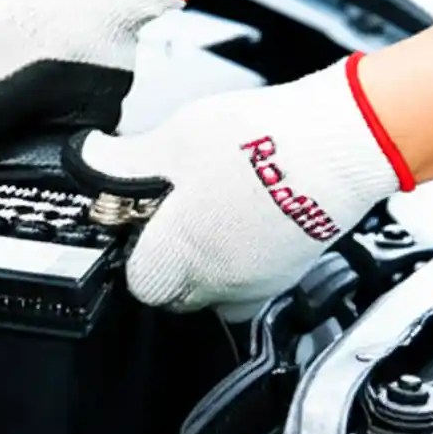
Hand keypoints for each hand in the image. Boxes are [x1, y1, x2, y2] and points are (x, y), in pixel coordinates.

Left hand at [76, 55, 410, 310]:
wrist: (343, 141)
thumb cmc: (266, 139)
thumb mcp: (177, 138)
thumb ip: (125, 160)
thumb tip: (89, 160)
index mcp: (183, 252)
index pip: (139, 284)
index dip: (134, 252)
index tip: (139, 221)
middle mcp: (221, 279)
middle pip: (176, 295)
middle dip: (167, 262)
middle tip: (173, 216)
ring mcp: (261, 281)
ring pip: (216, 293)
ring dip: (205, 264)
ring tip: (211, 213)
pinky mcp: (293, 272)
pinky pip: (253, 282)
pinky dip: (242, 260)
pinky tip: (246, 217)